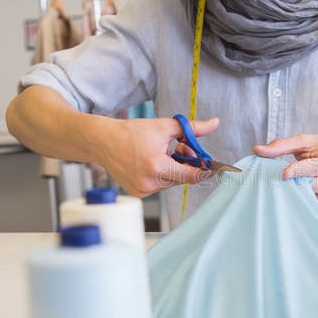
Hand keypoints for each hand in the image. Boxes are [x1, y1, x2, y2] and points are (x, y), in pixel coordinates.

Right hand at [99, 116, 219, 197]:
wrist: (104, 141)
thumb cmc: (132, 132)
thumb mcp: (165, 127)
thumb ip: (192, 128)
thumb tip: (214, 123)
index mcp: (157, 166)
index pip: (192, 175)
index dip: (205, 170)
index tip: (214, 165)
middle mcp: (150, 182)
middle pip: (183, 178)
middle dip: (187, 163)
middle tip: (180, 147)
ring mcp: (143, 191)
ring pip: (171, 182)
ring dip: (173, 169)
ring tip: (161, 153)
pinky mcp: (138, 193)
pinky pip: (159, 185)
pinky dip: (161, 174)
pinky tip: (151, 162)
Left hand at [254, 134, 317, 203]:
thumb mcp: (306, 141)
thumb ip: (282, 145)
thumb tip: (257, 149)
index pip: (312, 168)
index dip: (298, 171)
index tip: (284, 174)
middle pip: (304, 184)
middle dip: (288, 180)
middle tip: (271, 175)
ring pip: (301, 194)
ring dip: (288, 187)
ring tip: (283, 178)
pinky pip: (302, 199)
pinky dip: (293, 192)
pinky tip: (291, 185)